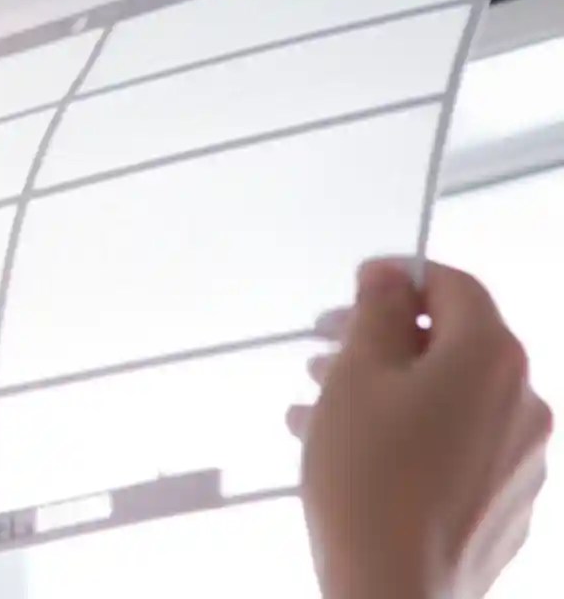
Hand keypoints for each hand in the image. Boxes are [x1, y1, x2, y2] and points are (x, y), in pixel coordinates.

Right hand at [288, 260, 551, 598]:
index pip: (454, 286)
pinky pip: (457, 446)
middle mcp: (523, 402)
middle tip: (324, 349)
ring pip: (449, 399)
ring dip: (386, 390)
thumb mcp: (354, 377)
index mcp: (492, 358)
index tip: (358, 284)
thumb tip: (389, 279)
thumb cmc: (369, 482)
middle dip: (382, 341)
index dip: (400, 277)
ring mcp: (521, 458)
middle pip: (452, 345)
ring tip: (320, 406)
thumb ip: (375, 313)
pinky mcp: (507, 502)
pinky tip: (354, 450)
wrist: (393, 591)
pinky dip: (410, 434)